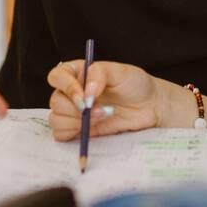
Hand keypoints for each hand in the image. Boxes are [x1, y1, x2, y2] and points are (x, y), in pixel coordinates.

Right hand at [45, 59, 163, 140]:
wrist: (150, 107)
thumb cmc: (136, 85)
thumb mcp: (122, 71)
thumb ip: (101, 74)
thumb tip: (87, 92)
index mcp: (78, 73)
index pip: (57, 77)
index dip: (66, 87)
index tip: (84, 97)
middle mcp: (73, 92)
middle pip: (56, 101)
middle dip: (77, 109)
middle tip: (101, 110)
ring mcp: (75, 112)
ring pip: (56, 119)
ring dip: (76, 122)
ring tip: (102, 117)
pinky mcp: (79, 130)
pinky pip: (61, 135)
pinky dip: (72, 134)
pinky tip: (91, 129)